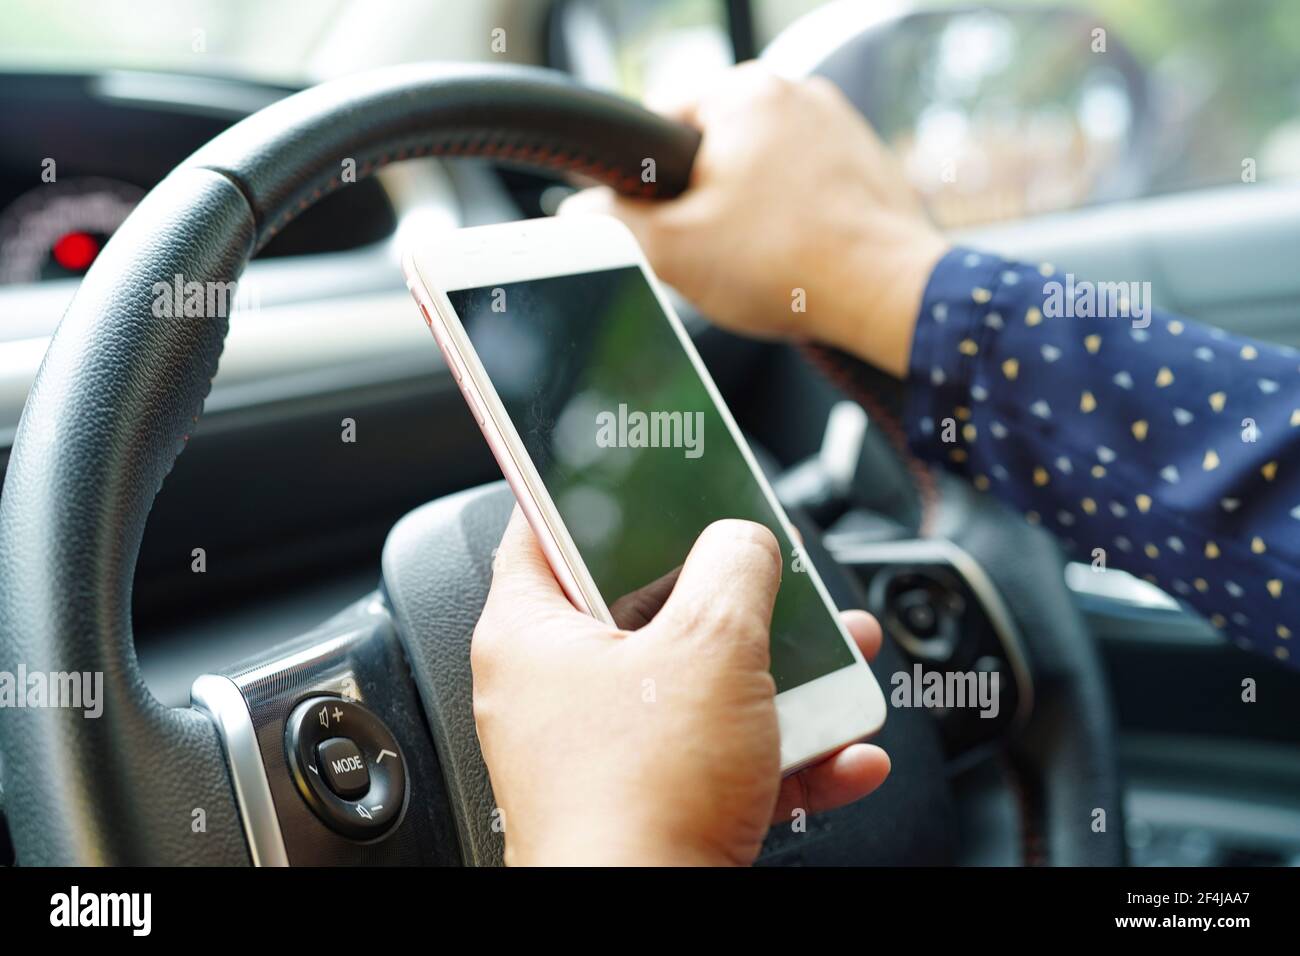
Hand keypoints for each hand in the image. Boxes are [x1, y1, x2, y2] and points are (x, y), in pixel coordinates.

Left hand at [471, 508, 890, 865]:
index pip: (547, 527)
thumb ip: (735, 568)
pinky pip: (722, 757)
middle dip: (736, 599)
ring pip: (698, 685)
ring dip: (780, 678)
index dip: (602, 491)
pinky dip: (783, 754)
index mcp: (532, 634)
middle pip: (648, 609)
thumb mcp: (711, 646)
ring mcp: (604, 753)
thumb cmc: (642, 796)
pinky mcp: (650, 803)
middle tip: (775, 580)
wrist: (647, 922)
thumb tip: (744, 540)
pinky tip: (842, 755)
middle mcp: (557, 691)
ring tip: (838, 665)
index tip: (650, 473)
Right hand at [562, 62, 948, 377]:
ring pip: (758, 168)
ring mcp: (837, 125)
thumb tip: (581, 214)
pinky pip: (803, 184)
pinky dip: (791, 217)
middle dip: (703, 199)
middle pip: (713, 148)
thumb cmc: (788, 263)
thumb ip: (613, 224)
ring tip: (759, 257)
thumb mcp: (673, 249)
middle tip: (712, 250)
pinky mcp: (863, 162)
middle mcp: (796, 92)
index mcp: (744, 92)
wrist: (885, 294)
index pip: (660, 121)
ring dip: (747, 209)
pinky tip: (793, 255)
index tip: (656, 220)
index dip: (644, 179)